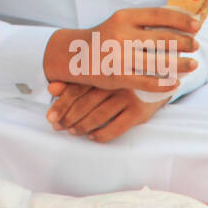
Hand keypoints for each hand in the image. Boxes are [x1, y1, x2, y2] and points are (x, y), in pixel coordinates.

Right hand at [43, 7, 199, 94]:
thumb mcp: (120, 23)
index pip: (159, 15)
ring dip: (180, 64)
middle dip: (184, 43)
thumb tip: (180, 23)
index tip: (197, 25)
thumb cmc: (104, 38)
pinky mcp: (117, 76)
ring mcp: (119, 56)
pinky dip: (165, 83)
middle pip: (162, 38)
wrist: (73, 54)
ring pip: (158, 61)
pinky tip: (175, 83)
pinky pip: (147, 81)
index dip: (181, 20)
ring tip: (193, 65)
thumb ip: (143, 23)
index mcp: (124, 17)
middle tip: (196, 46)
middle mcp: (122, 34)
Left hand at [45, 81, 169, 142]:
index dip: (61, 104)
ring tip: (72, 132)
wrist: (158, 78)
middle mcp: (115, 82)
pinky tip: (92, 137)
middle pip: (85, 104)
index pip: (77, 89)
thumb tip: (50, 89)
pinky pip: (117, 127)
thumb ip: (74, 81)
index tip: (50, 117)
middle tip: (57, 127)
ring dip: (83, 127)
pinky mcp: (139, 111)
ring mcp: (128, 96)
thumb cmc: (120, 76)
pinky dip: (102, 134)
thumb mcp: (99, 74)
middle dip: (68, 118)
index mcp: (103, 70)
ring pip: (99, 116)